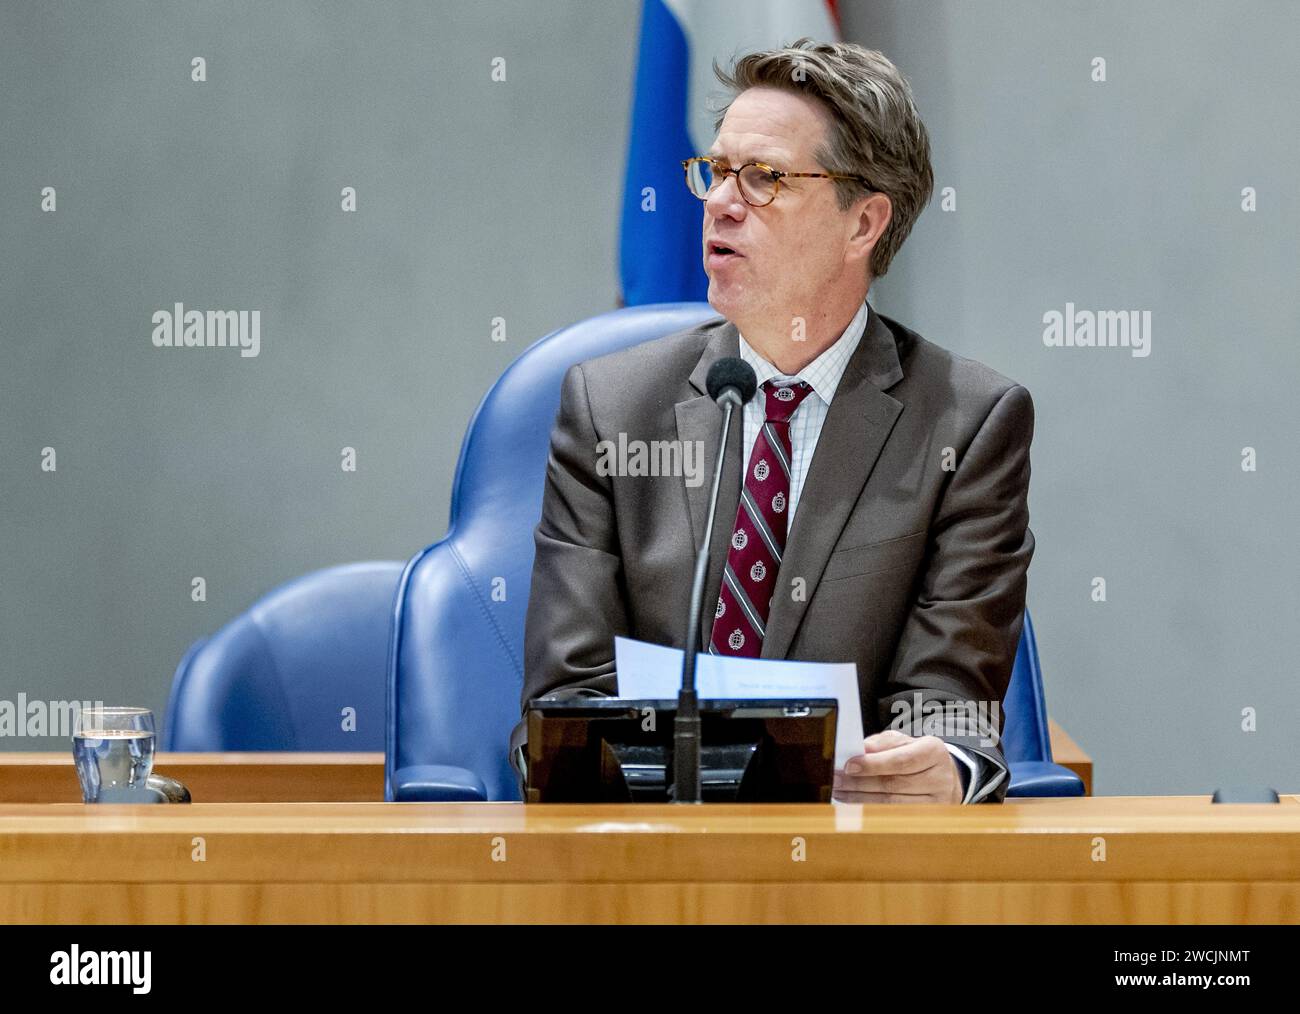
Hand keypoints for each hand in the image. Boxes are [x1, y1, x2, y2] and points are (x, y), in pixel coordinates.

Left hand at [832, 730, 963, 803]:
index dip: (873, 764)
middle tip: (835, 779)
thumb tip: (860, 750)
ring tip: (839, 791)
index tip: (848, 766)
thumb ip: (881, 744)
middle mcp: (940, 778)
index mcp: (934, 751)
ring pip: (891, 803)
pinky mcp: (929, 820)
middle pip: (893, 783)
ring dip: (859, 798)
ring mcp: (938, 802)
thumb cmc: (918, 756)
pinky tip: (853, 804)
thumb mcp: (904, 742)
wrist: (945, 778)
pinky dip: (870, 810)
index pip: (901, 760)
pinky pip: (893, 816)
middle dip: (859, 782)